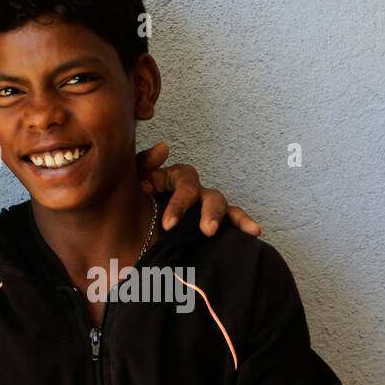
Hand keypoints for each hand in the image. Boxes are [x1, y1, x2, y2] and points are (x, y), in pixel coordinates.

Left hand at [135, 143, 261, 236]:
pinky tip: (254, 231)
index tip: (169, 224)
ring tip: (244, 231)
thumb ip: (143, 165)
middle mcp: (194, 192)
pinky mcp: (213, 226)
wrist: (130, 237)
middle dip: (209, 213)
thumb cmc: (132, 203)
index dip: (179, 203)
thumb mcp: (131, 183)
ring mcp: (205, 209)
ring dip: (233, 218)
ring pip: (222, 207)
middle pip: (209, 196)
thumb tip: (164, 148)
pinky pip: (233, 222)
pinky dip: (244, 224)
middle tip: (206, 231)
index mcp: (174, 180)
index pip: (185, 183)